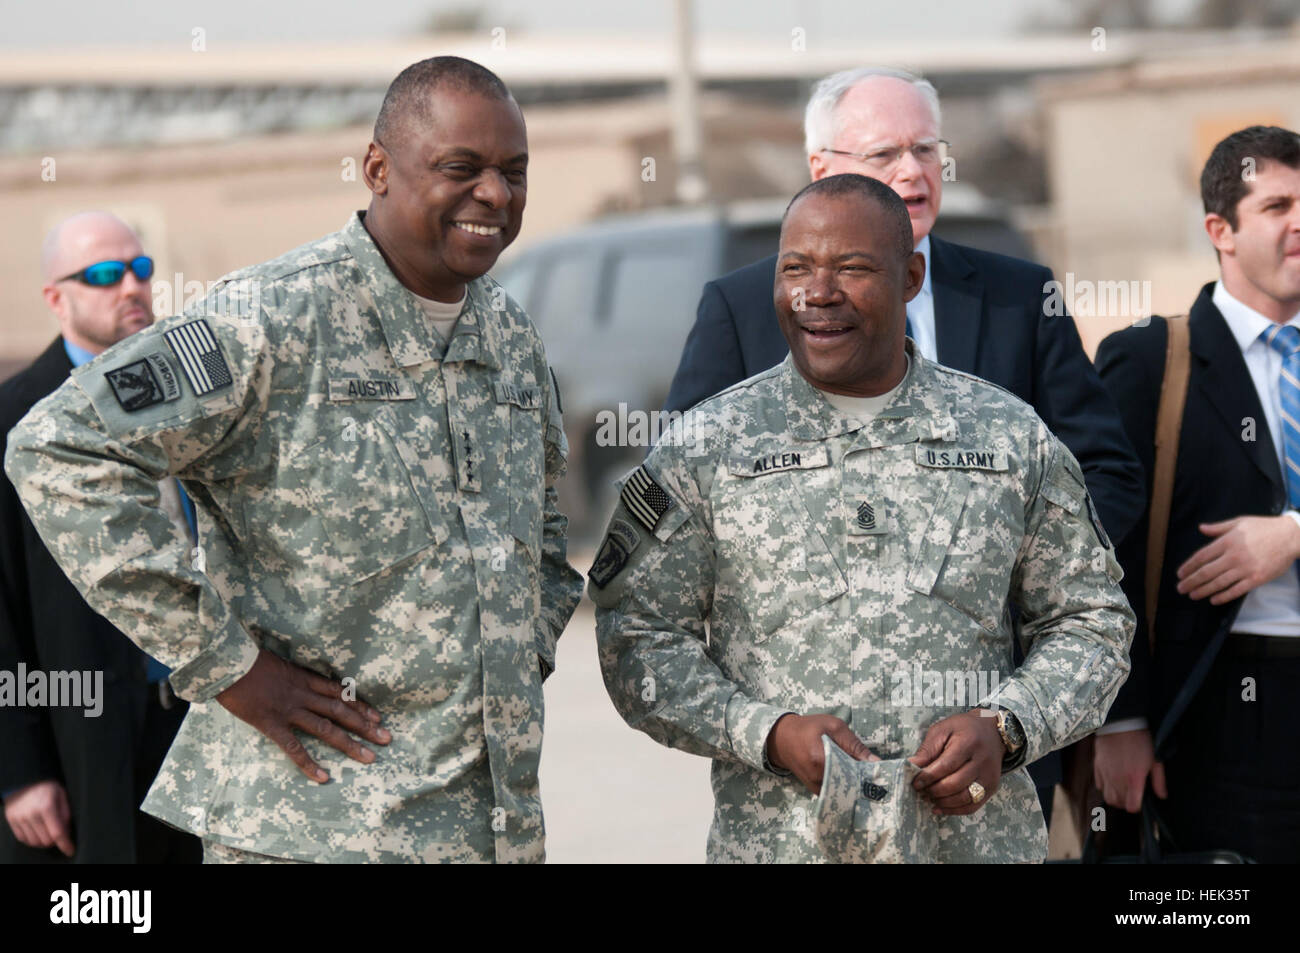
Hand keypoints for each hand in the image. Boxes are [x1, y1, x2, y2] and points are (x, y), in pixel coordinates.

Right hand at [3, 779, 74, 855]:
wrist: (24, 779)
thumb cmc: (47, 786)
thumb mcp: (62, 795)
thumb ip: (65, 814)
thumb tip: (66, 832)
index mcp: (46, 807)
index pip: (57, 833)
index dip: (65, 844)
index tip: (70, 850)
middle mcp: (31, 814)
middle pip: (46, 841)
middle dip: (55, 841)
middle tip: (59, 834)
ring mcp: (19, 818)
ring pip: (34, 842)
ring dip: (43, 841)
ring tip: (48, 832)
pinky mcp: (11, 821)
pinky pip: (23, 839)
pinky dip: (32, 840)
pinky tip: (38, 832)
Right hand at [216, 649, 390, 782]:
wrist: (225, 661)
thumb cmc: (246, 660)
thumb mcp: (275, 661)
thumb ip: (290, 674)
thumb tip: (296, 681)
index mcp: (304, 677)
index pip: (340, 692)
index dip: (360, 705)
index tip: (378, 716)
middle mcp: (303, 694)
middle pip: (341, 711)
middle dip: (365, 725)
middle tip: (387, 738)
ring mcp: (289, 709)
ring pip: (325, 728)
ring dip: (349, 744)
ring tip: (369, 758)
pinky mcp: (271, 723)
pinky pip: (293, 747)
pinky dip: (308, 763)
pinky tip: (323, 777)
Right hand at [766, 713, 877, 794]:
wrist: (782, 739)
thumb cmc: (808, 728)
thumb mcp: (833, 726)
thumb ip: (854, 744)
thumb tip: (875, 762)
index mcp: (819, 759)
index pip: (851, 772)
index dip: (867, 773)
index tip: (881, 773)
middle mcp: (816, 777)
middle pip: (848, 785)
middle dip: (863, 780)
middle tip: (875, 775)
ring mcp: (815, 786)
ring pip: (843, 791)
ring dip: (855, 784)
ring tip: (865, 775)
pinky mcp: (815, 790)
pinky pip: (836, 792)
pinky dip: (846, 786)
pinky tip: (852, 778)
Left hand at [909, 710, 1003, 815]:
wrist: (993, 732)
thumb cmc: (964, 729)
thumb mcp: (943, 730)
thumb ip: (928, 749)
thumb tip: (911, 766)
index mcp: (969, 743)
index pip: (946, 765)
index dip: (928, 776)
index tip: (915, 783)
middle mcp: (982, 761)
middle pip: (955, 784)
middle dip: (934, 791)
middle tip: (921, 791)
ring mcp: (989, 777)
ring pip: (964, 798)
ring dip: (943, 802)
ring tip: (929, 798)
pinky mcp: (991, 788)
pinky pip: (973, 806)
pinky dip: (954, 810)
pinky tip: (940, 807)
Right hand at [1093, 728, 1166, 812]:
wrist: (1121, 723)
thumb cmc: (1141, 741)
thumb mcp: (1156, 760)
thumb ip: (1159, 781)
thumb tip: (1162, 796)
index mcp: (1134, 780)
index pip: (1132, 807)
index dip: (1137, 807)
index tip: (1141, 799)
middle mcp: (1118, 780)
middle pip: (1119, 804)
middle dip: (1126, 803)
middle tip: (1133, 794)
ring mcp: (1106, 773)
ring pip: (1107, 797)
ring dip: (1115, 797)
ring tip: (1122, 790)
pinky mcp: (1097, 766)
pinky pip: (1099, 785)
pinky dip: (1105, 786)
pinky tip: (1112, 779)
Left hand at [1176, 515, 1299, 603]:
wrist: (1291, 536)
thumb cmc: (1264, 528)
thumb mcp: (1239, 522)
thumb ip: (1218, 528)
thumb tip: (1201, 528)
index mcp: (1228, 541)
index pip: (1201, 556)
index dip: (1188, 566)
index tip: (1180, 573)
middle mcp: (1234, 556)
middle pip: (1206, 572)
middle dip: (1191, 582)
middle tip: (1180, 588)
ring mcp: (1246, 568)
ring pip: (1219, 583)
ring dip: (1203, 591)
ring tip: (1192, 595)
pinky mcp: (1257, 578)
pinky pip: (1236, 590)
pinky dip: (1223, 596)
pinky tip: (1213, 599)